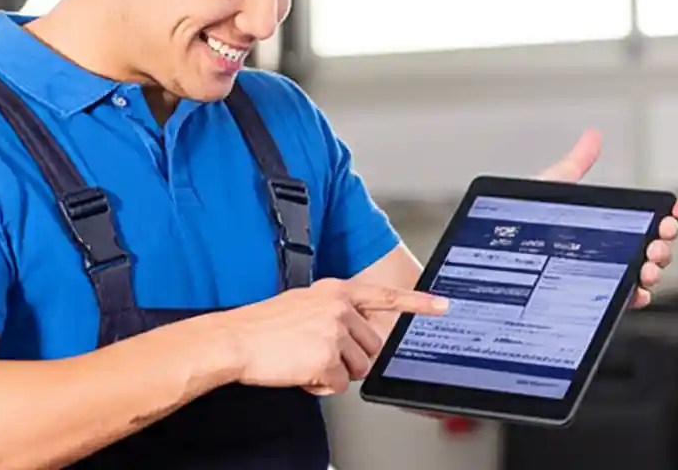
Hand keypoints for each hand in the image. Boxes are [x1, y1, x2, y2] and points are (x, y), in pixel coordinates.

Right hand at [214, 278, 448, 395]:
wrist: (234, 339)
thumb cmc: (262, 326)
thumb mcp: (303, 304)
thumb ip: (334, 313)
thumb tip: (356, 336)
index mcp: (336, 291)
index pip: (385, 296)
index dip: (417, 303)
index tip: (442, 305)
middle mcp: (340, 307)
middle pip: (372, 347)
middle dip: (349, 358)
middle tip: (316, 354)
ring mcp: (335, 331)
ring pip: (359, 368)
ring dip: (334, 372)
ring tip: (305, 360)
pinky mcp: (327, 357)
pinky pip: (339, 384)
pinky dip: (320, 385)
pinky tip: (300, 371)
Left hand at [537, 129, 677, 308]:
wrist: (498, 248)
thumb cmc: (522, 220)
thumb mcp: (553, 187)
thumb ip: (576, 164)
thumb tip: (592, 136)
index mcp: (611, 223)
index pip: (653, 216)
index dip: (675, 210)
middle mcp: (614, 248)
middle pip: (657, 245)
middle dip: (666, 240)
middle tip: (660, 236)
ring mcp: (608, 272)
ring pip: (646, 272)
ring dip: (656, 267)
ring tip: (647, 262)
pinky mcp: (596, 295)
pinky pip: (624, 299)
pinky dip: (637, 294)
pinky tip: (636, 288)